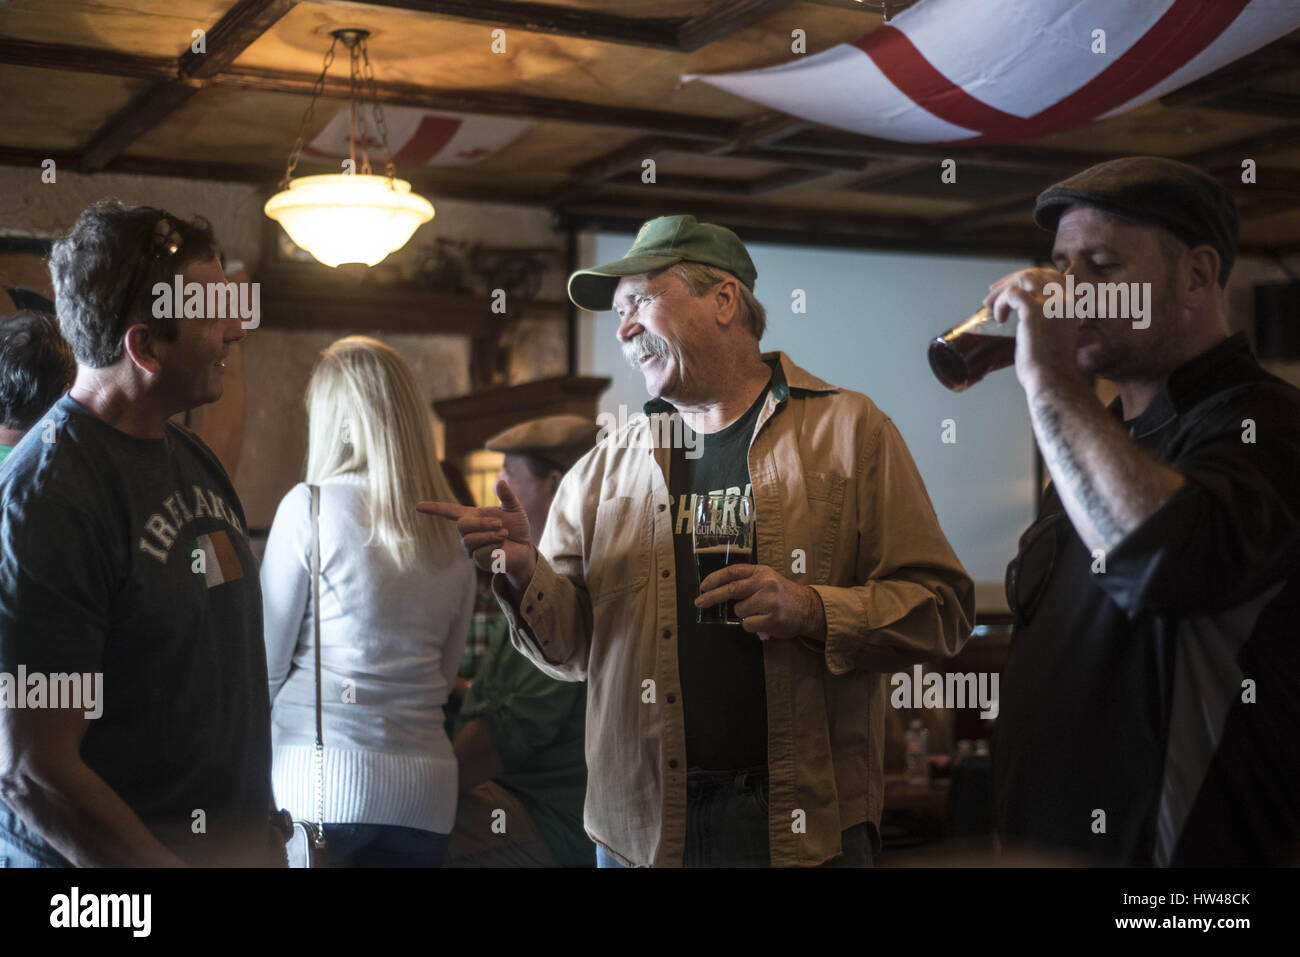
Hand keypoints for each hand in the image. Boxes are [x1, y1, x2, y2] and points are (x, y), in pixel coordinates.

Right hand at [417, 479, 535, 587]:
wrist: (525, 549)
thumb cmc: (517, 528)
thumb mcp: (515, 509)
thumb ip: (507, 496)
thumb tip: (501, 481)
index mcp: (472, 516)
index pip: (448, 511)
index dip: (433, 508)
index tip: (417, 506)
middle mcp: (468, 532)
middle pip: (461, 526)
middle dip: (482, 524)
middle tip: (500, 525)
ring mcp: (471, 548)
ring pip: (470, 540)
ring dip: (491, 536)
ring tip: (503, 535)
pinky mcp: (478, 561)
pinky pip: (480, 553)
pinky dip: (494, 547)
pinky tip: (501, 548)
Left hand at [695, 564, 824, 638]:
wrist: (807, 608)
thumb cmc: (782, 595)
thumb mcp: (767, 579)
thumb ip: (747, 581)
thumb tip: (717, 590)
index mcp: (761, 572)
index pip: (733, 572)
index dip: (715, 578)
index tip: (703, 586)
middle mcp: (765, 583)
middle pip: (731, 589)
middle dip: (712, 597)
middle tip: (699, 602)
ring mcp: (770, 600)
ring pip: (739, 610)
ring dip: (743, 614)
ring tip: (759, 612)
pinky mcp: (772, 617)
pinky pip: (748, 624)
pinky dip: (751, 625)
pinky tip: (763, 621)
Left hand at [983, 267, 1087, 392]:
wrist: (1053, 380)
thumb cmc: (1050, 367)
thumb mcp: (1055, 335)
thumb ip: (1048, 319)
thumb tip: (1025, 313)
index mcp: (1073, 305)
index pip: (1054, 276)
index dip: (1030, 277)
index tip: (1011, 287)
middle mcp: (1066, 300)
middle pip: (1038, 273)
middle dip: (1012, 278)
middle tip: (993, 291)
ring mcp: (1051, 304)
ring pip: (1025, 277)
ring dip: (1003, 287)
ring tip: (988, 303)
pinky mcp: (1035, 311)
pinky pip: (1013, 294)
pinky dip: (1001, 302)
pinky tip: (999, 318)